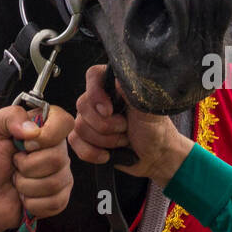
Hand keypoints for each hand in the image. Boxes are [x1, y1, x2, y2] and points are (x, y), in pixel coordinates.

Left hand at [0, 104, 73, 231]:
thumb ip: (11, 116)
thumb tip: (34, 129)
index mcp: (42, 129)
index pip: (64, 122)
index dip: (47, 135)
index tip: (26, 143)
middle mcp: (55, 150)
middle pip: (59, 157)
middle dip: (27, 166)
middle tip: (14, 164)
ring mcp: (60, 175)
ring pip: (55, 182)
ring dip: (26, 185)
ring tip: (16, 180)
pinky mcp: (59, 198)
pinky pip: (55, 202)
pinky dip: (31, 202)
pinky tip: (23, 197)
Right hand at [69, 65, 192, 185]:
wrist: (155, 156)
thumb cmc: (155, 129)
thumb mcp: (149, 109)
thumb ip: (134, 91)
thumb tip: (118, 79)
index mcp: (114, 85)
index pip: (93, 75)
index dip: (96, 93)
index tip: (109, 110)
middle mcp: (98, 99)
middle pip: (82, 105)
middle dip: (106, 125)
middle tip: (126, 127)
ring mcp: (89, 119)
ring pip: (79, 127)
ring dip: (105, 140)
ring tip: (123, 140)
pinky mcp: (85, 138)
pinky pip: (75, 142)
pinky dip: (93, 152)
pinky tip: (108, 155)